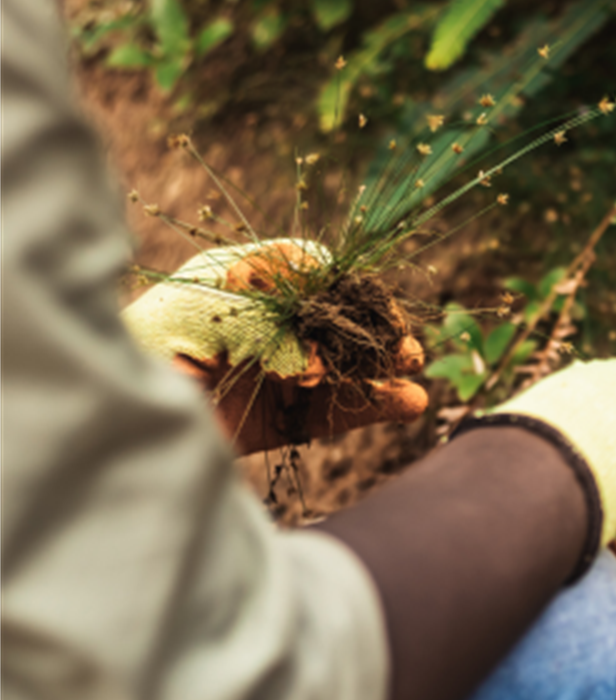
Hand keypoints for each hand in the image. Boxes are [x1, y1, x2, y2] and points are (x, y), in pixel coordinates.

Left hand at [122, 239, 426, 454]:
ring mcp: (275, 376)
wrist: (115, 422)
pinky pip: (336, 414)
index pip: (314, 276)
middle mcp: (266, 328)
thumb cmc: (150, 345)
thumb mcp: (207, 305)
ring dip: (384, 371)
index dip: (347, 288)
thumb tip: (320, 315)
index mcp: (246, 284)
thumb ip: (267, 305)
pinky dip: (374, 408)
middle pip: (339, 324)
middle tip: (406, 348)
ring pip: (346, 369)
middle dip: (375, 332)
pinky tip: (410, 402)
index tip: (368, 304)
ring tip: (415, 375)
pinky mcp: (278, 423)